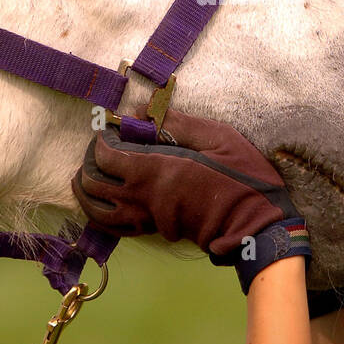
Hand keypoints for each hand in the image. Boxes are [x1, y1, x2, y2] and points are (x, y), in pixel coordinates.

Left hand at [71, 107, 310, 292]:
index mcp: (158, 170)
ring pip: (98, 213)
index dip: (100, 141)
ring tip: (84, 180)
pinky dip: (101, 216)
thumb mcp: (219, 137)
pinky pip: (116, 229)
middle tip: (93, 152)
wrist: (259, 225)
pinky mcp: (157, 233)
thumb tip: (148, 110)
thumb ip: (180, 123)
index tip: (108, 130)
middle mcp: (145, 198)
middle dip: (87, 165)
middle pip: (94, 185)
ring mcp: (149, 219)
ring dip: (85, 195)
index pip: (107, 156)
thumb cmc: (244, 178)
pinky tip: (103, 205)